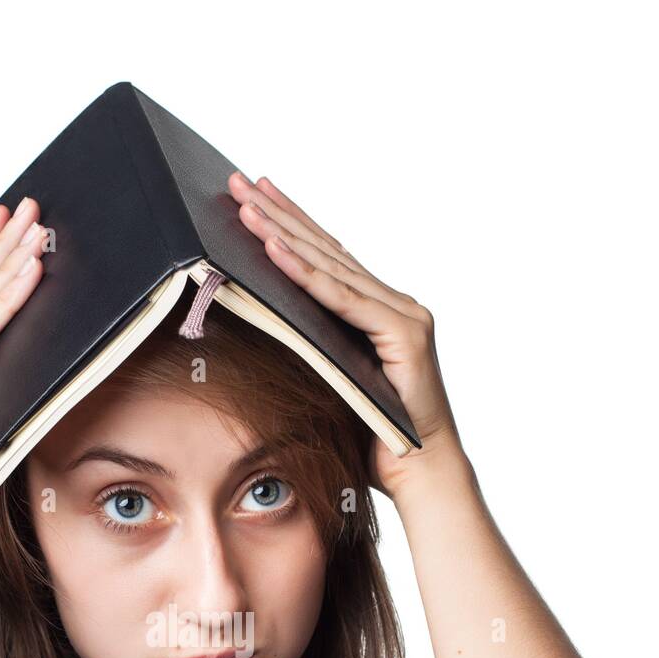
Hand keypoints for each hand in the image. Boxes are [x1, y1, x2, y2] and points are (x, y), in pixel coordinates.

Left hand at [227, 172, 470, 499]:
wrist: (420, 475)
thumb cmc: (375, 442)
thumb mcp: (329, 385)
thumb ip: (310, 351)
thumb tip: (261, 334)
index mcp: (380, 313)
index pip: (328, 259)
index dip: (290, 224)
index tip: (255, 196)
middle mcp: (396, 305)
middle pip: (327, 251)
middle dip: (279, 214)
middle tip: (238, 182)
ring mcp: (404, 316)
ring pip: (332, 268)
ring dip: (284, 234)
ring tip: (247, 206)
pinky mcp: (404, 336)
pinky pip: (344, 300)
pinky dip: (307, 274)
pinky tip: (276, 249)